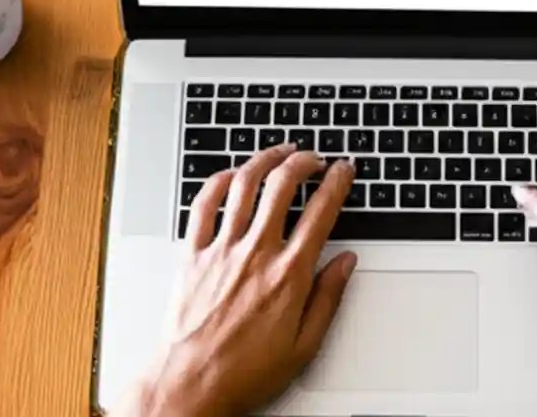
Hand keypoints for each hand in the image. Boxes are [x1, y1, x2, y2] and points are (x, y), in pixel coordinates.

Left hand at [113, 144, 356, 416]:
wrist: (191, 383)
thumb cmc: (244, 372)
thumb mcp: (305, 345)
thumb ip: (329, 297)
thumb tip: (346, 262)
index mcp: (288, 275)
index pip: (322, 212)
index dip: (337, 183)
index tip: (343, 170)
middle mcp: (255, 254)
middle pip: (283, 186)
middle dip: (304, 162)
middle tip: (313, 158)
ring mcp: (221, 250)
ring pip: (244, 185)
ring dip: (265, 160)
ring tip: (279, 152)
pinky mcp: (192, 255)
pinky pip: (203, 205)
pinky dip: (218, 181)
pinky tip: (231, 174)